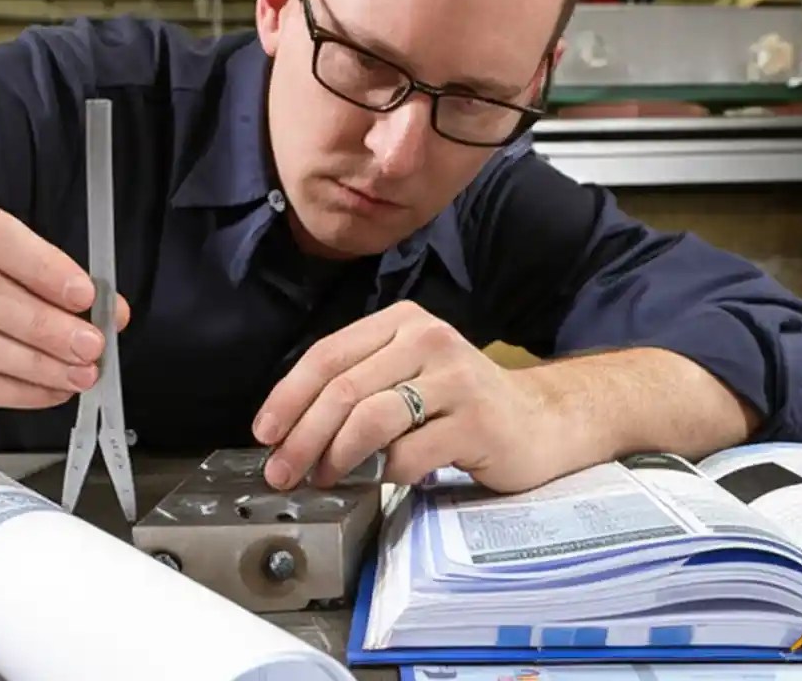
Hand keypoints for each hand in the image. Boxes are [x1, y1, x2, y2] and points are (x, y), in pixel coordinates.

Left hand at [251, 300, 568, 492]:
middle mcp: (429, 340)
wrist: (538, 421)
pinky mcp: (477, 422)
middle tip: (282, 472)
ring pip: (371, 419)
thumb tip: (288, 429)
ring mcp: (456, 379)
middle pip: (343, 390)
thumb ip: (358, 387)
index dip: (288, 397)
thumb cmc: (459, 404)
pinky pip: (410, 453)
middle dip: (302, 437)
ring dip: (336, 457)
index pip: (328, 355)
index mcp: (403, 322)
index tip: (264, 433)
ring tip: (324, 478)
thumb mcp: (407, 375)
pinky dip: (386, 474)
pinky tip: (384, 479)